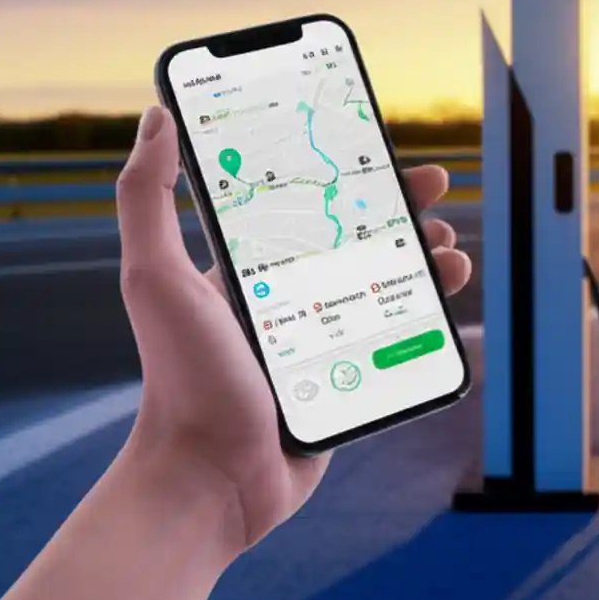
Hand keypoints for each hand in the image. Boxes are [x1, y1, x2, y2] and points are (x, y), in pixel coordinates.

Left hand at [115, 106, 470, 552]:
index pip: (307, 209)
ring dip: (426, 268)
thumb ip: (146, 198)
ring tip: (452, 257)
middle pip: (359, 245)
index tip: (385, 155)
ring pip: (387, 293)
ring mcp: (320, 347)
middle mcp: (286, 304)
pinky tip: (449, 313)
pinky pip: (395, 347)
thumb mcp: (155, 279)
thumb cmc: (180, 380)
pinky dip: (427, 326)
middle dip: (403, 217)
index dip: (350, 178)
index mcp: (248, 273)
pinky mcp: (346, 386)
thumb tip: (156, 118)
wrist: (211, 481)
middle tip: (437, 199)